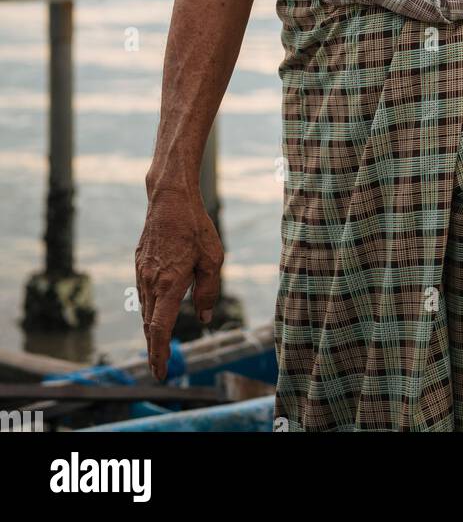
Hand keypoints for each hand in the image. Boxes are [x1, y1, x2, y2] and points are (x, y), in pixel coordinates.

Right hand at [135, 188, 223, 379]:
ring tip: (158, 347)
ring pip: (145, 310)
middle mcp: (151, 283)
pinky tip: (156, 312)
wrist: (170, 199)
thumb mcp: (213, 259)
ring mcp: (142, 273)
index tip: (161, 372)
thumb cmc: (196, 227)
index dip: (160, 354)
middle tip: (160, 369)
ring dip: (151, 330)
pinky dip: (149, 309)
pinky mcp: (139, 263)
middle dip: (154, 349)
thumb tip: (204, 317)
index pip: (160, 329)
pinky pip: (143, 294)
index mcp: (169, 285)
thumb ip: (209, 291)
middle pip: (149, 325)